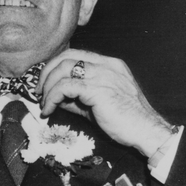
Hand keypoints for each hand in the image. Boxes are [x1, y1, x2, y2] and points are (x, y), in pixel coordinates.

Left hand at [38, 49, 175, 157]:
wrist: (146, 131)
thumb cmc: (126, 121)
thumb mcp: (98, 105)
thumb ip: (77, 98)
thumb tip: (55, 99)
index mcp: (109, 65)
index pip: (75, 54)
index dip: (55, 66)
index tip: (45, 83)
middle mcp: (106, 65)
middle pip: (66, 57)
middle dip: (47, 73)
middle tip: (39, 92)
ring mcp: (103, 75)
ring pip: (63, 69)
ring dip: (47, 86)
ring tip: (44, 103)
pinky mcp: (98, 89)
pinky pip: (66, 86)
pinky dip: (52, 97)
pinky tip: (50, 110)